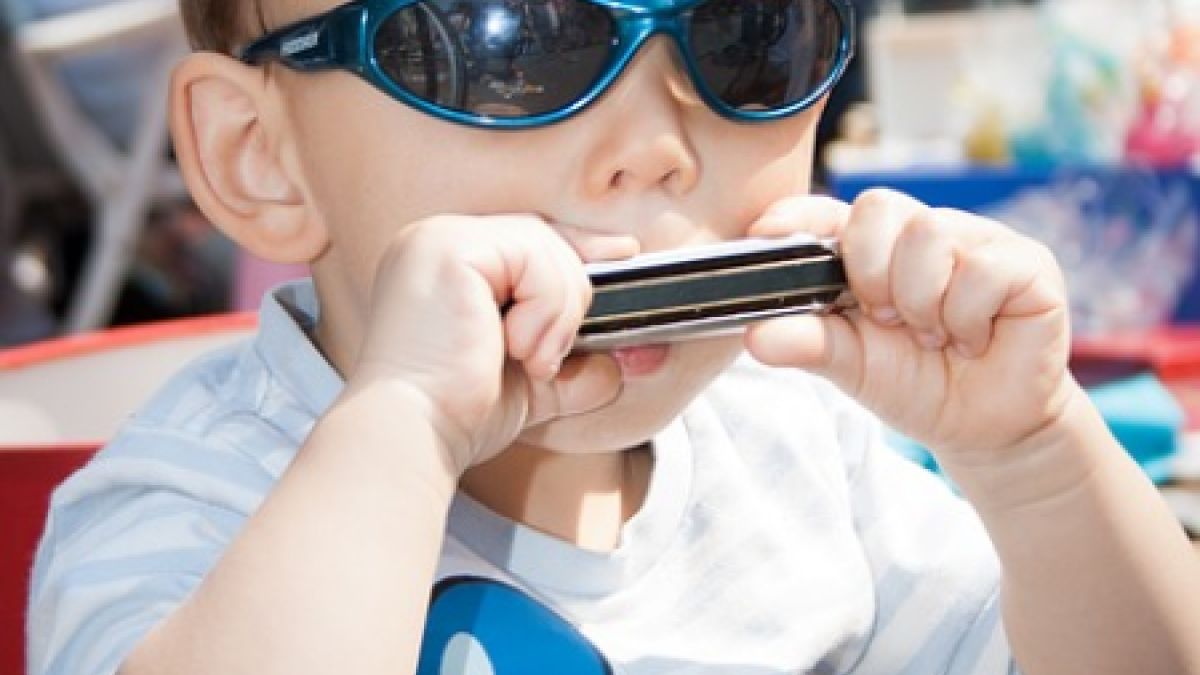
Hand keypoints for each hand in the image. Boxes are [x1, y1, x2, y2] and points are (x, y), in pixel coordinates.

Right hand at [352, 214, 637, 472]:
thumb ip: (568, 366)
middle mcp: (436, 240)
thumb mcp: (526, 383)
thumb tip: (612, 366)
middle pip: (541, 237)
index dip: (577, 248)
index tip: (621, 253)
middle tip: (546, 359)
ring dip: (558, 313)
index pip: (526, 238)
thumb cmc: (454, 414)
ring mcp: (440, 239)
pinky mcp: (451, 250)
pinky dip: (546, 310)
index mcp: (446, 263)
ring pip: (546, 247)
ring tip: (529, 360)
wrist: (417, 434)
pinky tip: (516, 348)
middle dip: (570, 297)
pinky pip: (535, 258)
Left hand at [744, 190, 1076, 461]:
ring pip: (931, 233)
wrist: (984, 427)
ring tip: (933, 337)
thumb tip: (753, 335)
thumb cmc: (915, 384)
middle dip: (871, 272)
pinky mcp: (1026, 262)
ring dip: (922, 301)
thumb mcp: (850, 366)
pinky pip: (983, 267)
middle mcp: (922, 232)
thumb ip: (807, 342)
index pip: (829, 211)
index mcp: (873, 250)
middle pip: (879, 207)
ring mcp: (977, 240)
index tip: (764, 234)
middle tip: (886, 320)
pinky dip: (967, 318)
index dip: (796, 214)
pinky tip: (973, 341)